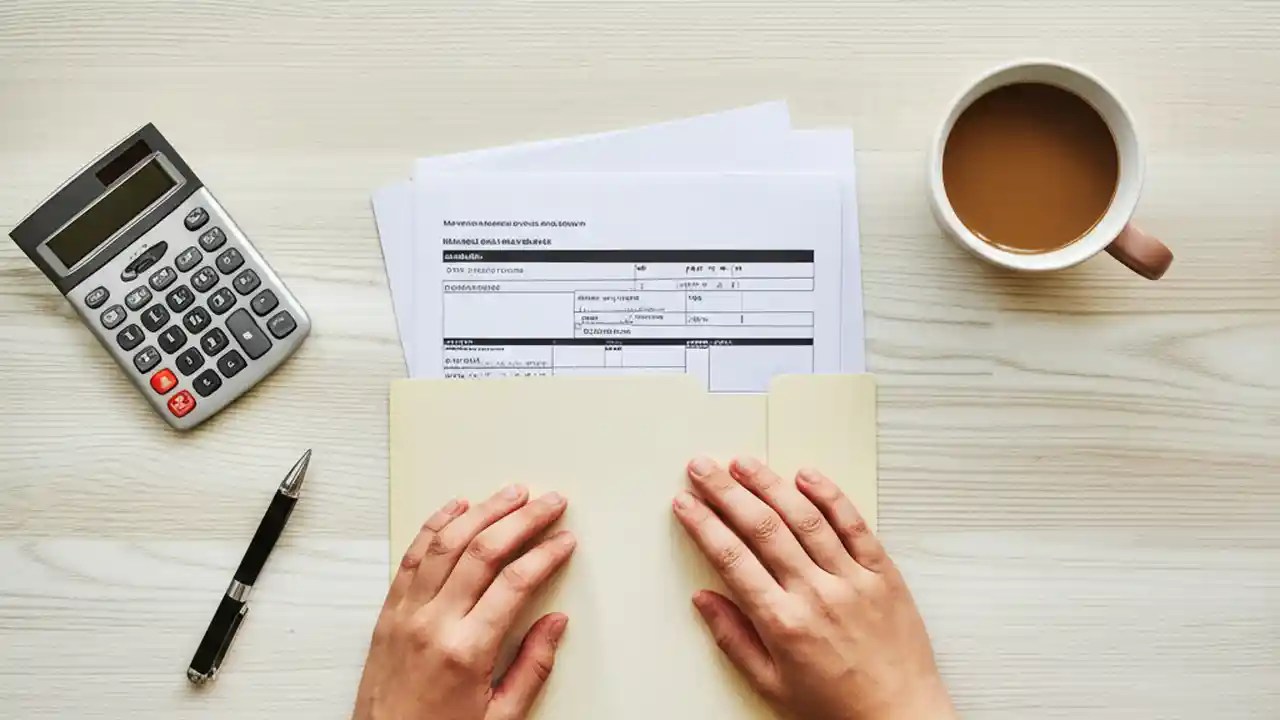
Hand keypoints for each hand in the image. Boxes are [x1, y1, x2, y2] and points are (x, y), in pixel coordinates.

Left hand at [353, 486, 575, 719]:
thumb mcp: (499, 719)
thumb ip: (532, 667)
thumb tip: (556, 624)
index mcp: (465, 651)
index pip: (514, 582)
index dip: (545, 554)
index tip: (564, 540)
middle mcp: (432, 624)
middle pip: (483, 551)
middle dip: (522, 519)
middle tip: (549, 502)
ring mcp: (406, 614)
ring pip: (446, 543)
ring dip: (482, 511)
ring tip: (510, 495)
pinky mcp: (388, 614)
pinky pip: (412, 557)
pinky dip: (434, 525)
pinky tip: (455, 509)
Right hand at [673, 458, 955, 719]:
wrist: (901, 719)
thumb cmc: (836, 708)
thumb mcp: (771, 685)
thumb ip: (734, 639)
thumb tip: (704, 599)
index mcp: (783, 623)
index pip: (732, 558)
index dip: (703, 524)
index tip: (684, 503)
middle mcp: (816, 594)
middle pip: (761, 528)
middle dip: (726, 492)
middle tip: (702, 468)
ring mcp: (852, 580)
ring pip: (805, 517)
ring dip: (770, 484)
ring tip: (744, 463)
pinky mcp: (883, 574)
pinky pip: (854, 525)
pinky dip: (830, 496)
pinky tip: (807, 475)